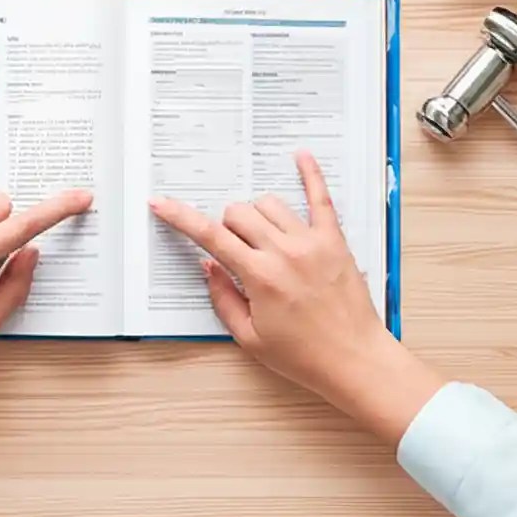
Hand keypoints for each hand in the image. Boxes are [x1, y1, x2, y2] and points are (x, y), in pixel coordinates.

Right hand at [149, 151, 443, 445]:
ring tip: (262, 238)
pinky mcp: (335, 241)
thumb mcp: (250, 338)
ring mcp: (312, 242)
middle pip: (239, 213)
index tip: (161, 204)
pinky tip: (301, 156)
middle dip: (225, 225)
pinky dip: (310, 174)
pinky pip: (321, 198)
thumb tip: (208, 266)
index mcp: (260, 277)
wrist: (355, 360)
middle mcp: (284, 252)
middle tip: (233, 250)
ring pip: (270, 204)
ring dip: (255, 215)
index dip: (181, 218)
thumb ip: (223, 297)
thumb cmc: (304, 356)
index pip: (211, 237)